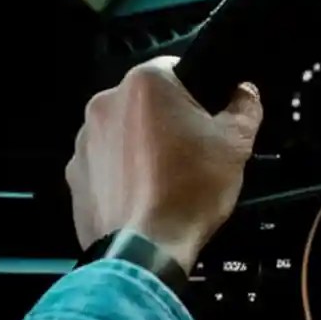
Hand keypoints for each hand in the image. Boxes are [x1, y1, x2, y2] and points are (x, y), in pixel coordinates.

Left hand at [66, 56, 262, 270]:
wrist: (145, 250)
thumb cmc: (189, 192)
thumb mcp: (236, 144)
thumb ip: (246, 105)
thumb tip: (245, 92)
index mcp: (145, 83)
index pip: (178, 69)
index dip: (200, 94)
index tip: (210, 119)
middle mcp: (106, 102)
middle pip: (148, 103)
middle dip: (170, 122)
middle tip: (194, 153)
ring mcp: (84, 140)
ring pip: (125, 133)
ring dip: (144, 147)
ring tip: (168, 180)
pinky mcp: (75, 174)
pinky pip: (106, 165)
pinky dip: (123, 175)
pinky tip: (145, 195)